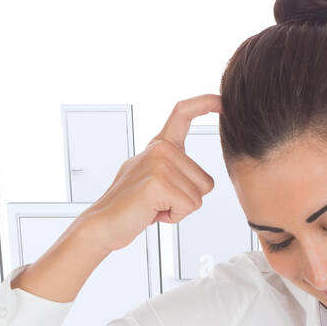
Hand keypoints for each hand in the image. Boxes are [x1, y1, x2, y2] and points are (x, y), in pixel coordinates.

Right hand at [79, 93, 222, 252]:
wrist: (104, 224)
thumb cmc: (133, 206)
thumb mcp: (154, 176)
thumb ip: (173, 166)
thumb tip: (197, 171)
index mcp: (160, 144)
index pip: (183, 113)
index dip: (205, 103)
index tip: (222, 101)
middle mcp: (160, 148)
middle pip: (206, 182)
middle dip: (187, 200)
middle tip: (158, 201)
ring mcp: (159, 163)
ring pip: (198, 197)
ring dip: (179, 209)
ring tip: (154, 205)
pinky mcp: (158, 182)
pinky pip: (188, 207)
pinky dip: (174, 217)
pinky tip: (153, 212)